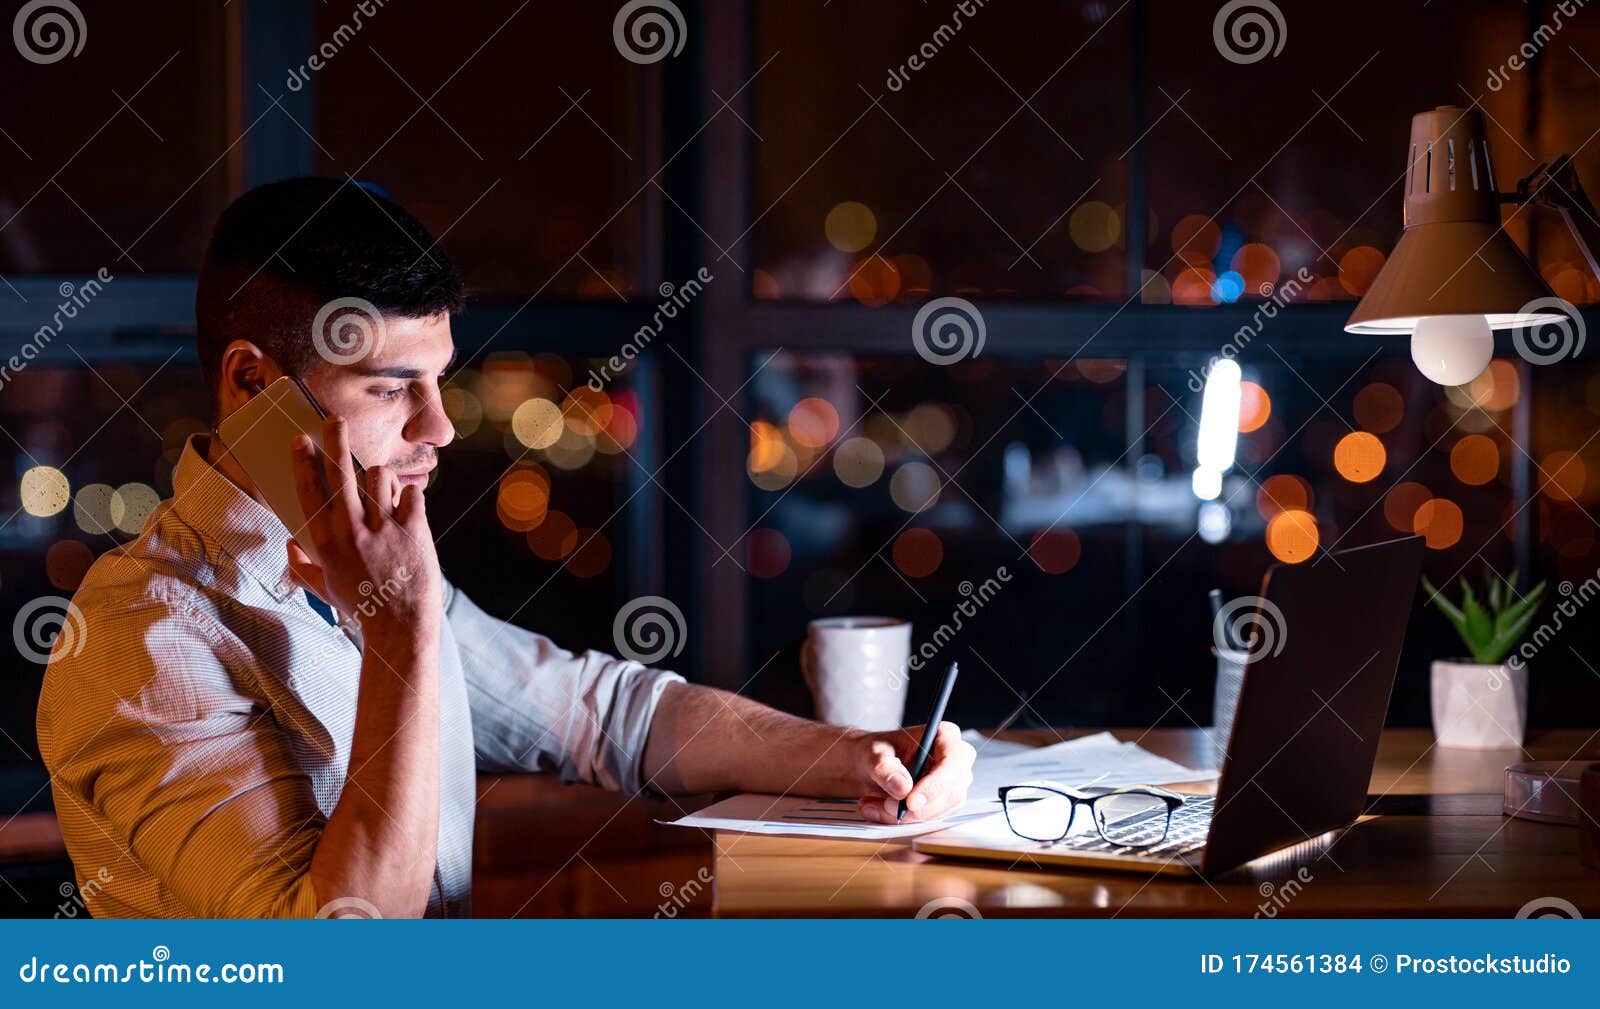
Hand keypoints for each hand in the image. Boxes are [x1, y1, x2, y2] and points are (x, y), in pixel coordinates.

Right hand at [284, 415, 441, 642]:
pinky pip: (412, 493)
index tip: (300, 439)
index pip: (309, 490)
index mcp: (325, 542)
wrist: (400, 627)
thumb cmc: (360, 607)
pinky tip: (407, 508)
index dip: (303, 461)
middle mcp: (351, 530)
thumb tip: (288, 544)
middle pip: (341, 472)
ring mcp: (384, 528)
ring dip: (379, 480)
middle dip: (336, 440)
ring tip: (381, 495)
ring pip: (379, 477)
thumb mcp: (324, 590)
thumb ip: (302, 566)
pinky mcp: (414, 529)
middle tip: (335, 420)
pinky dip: (410, 496)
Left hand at [850, 721, 975, 823]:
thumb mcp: (871, 753)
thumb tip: (903, 787)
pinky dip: (908, 819)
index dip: (935, 784)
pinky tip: (886, 809)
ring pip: (942, 809)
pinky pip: (933, 818)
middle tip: (888, 807)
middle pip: (952, 791)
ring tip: (879, 806)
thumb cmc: (877, 752)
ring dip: (909, 815)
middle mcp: (955, 759)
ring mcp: (954, 782)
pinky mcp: (945, 801)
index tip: (911, 801)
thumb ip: (884, 767)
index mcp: (944, 735)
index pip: (952, 761)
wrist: (871, 765)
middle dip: (920, 806)